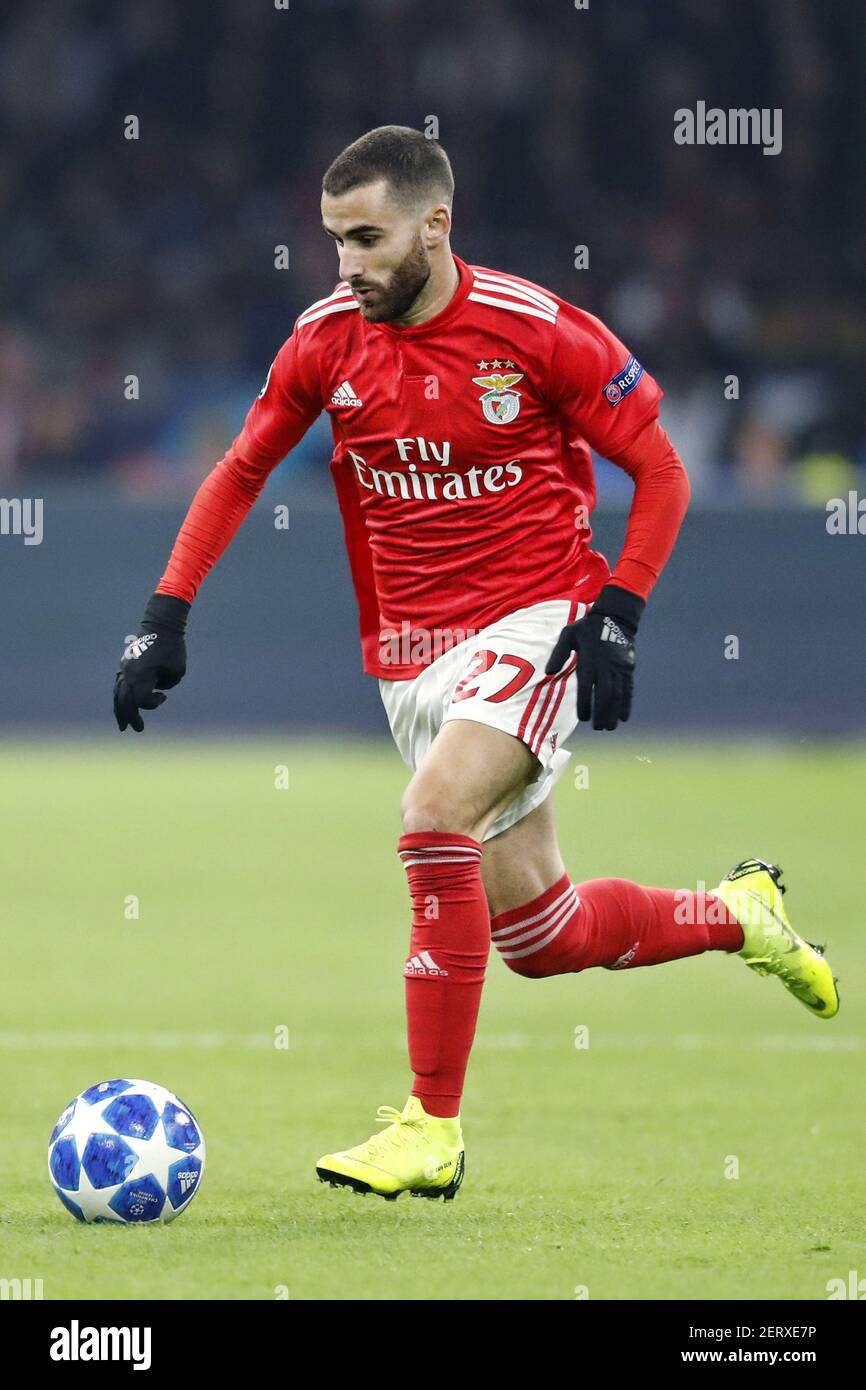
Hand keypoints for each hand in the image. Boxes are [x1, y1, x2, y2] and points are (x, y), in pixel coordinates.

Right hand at [114, 594, 189, 731]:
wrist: (160, 624)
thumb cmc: (172, 647)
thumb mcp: (177, 671)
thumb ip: (167, 684)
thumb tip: (156, 687)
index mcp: (141, 676)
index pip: (141, 700)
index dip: (153, 704)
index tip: (164, 697)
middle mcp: (129, 673)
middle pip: (124, 701)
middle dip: (129, 717)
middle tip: (136, 729)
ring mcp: (125, 667)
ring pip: (118, 693)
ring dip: (120, 709)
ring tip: (122, 724)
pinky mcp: (126, 663)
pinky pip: (119, 683)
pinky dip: (120, 695)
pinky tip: (122, 704)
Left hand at [546, 585, 643, 731]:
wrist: (615, 617)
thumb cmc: (587, 628)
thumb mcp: (568, 634)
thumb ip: (558, 653)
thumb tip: (549, 672)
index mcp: (589, 660)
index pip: (586, 687)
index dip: (585, 704)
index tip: (583, 718)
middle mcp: (606, 666)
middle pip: (605, 695)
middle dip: (602, 713)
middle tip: (598, 728)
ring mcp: (619, 668)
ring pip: (618, 694)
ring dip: (614, 713)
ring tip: (610, 727)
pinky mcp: (628, 668)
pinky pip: (629, 689)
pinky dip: (627, 704)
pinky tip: (624, 717)